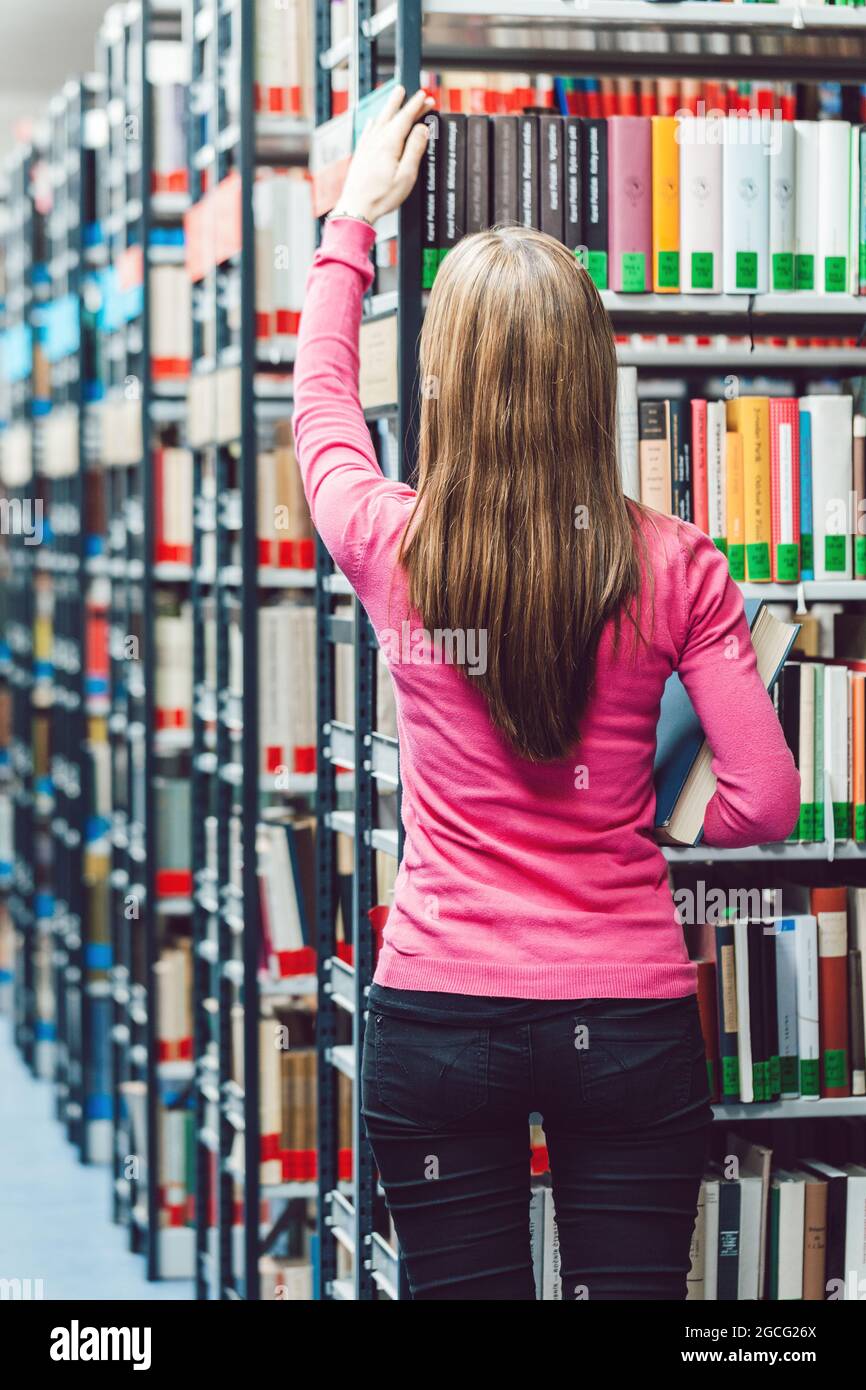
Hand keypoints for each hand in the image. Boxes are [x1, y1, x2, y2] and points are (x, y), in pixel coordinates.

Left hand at [338, 85, 434, 223]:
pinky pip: (367, 133)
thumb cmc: (381, 196)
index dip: (416, 106)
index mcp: (390, 144)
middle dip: (403, 102)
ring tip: (394, 96)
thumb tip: (422, 129)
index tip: (425, 97)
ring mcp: (366, 147)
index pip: (406, 118)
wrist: (356, 208)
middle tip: (409, 90)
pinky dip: (372, 124)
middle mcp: (376, 141)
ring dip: (389, 107)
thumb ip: (415, 150)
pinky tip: (372, 121)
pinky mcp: (360, 155)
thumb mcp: (406, 176)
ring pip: (380, 120)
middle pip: (392, 115)